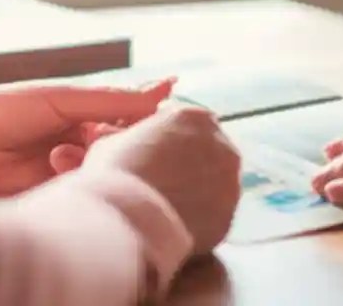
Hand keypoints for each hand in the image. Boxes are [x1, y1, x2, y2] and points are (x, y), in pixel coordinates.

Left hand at [0, 79, 173, 196]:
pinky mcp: (61, 200)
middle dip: (117, 142)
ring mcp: (73, 175)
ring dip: (95, 160)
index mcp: (88, 118)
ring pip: (110, 171)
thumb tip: (167, 86)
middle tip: (93, 137)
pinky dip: (80, 180)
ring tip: (62, 152)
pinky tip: (57, 165)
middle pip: (126, 149)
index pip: (133, 121)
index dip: (145, 120)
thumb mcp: (64, 98)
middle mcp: (85, 147)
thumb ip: (114, 98)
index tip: (154, 116)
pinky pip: (89, 194)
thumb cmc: (6, 110)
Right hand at [83, 104, 241, 255]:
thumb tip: (126, 143)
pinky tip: (176, 225)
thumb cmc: (116, 173)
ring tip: (169, 206)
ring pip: (215, 184)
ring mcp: (230, 183)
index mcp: (195, 117)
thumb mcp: (112, 143)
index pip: (185, 122)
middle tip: (163, 180)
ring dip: (198, 190)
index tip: (154, 149)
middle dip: (189, 162)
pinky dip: (199, 219)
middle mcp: (222, 145)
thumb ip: (129, 138)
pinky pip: (213, 215)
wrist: (128, 222)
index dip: (168, 136)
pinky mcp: (229, 217)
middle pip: (208, 151)